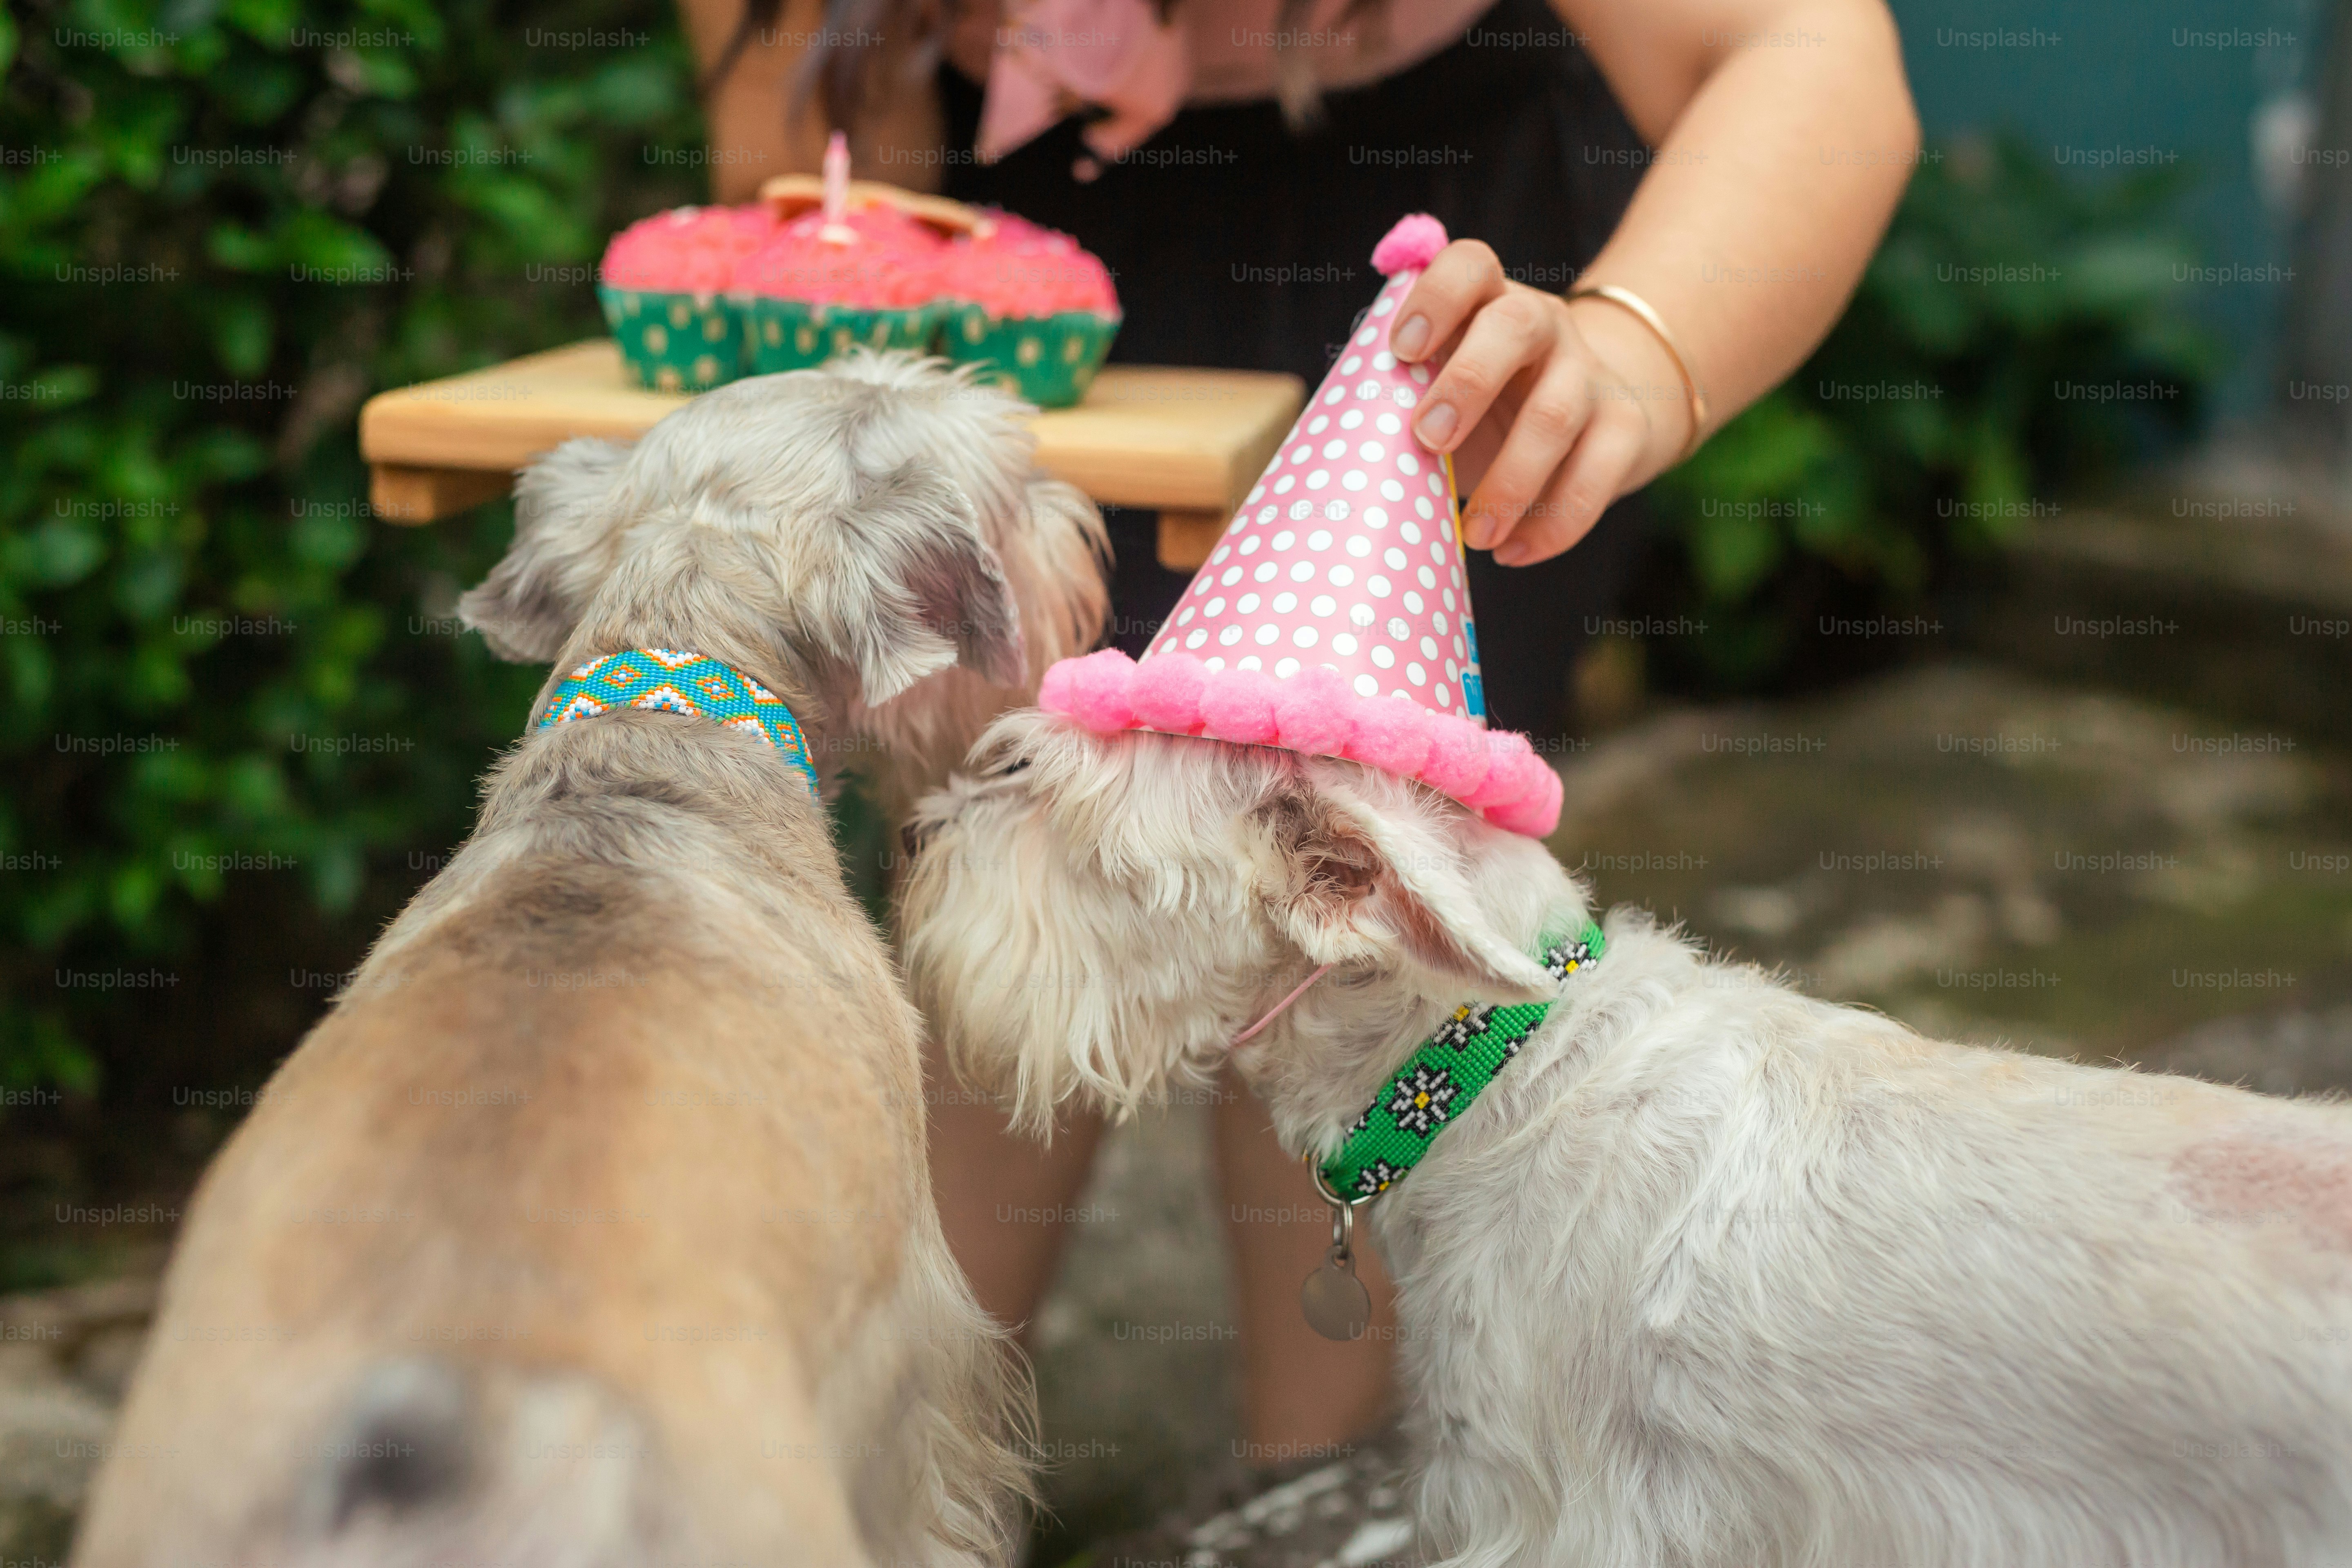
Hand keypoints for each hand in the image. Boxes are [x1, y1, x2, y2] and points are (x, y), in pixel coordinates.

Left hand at [1391, 240, 1692, 566]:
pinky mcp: (1624, 427)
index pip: (1469, 265)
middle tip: (1427, 439)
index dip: (1435, 297)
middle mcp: (1543, 324)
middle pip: (1516, 326)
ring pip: (1556, 415)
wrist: (1585, 422)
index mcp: (1487, 301)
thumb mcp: (1441, 386)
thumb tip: (1344, 452)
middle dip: (1468, 383)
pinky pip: (1597, 475)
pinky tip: (1512, 551)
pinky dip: (1553, 523)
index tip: (1400, 350)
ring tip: (1474, 534)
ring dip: (1509, 482)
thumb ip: (1404, 393)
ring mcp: (1588, 373)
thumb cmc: (1482, 408)